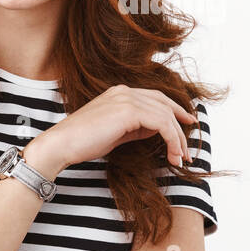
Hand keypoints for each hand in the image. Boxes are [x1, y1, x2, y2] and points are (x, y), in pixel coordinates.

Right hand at [32, 85, 197, 173]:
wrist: (61, 145)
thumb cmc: (81, 143)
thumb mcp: (114, 133)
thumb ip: (135, 127)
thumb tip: (156, 130)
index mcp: (119, 93)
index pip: (156, 98)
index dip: (175, 111)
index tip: (186, 126)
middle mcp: (124, 91)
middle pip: (165, 105)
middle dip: (180, 128)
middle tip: (187, 150)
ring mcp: (126, 99)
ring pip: (166, 116)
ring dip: (177, 139)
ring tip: (180, 159)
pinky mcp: (129, 111)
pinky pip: (162, 124)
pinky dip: (171, 140)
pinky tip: (172, 155)